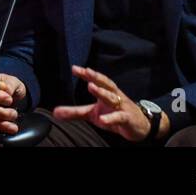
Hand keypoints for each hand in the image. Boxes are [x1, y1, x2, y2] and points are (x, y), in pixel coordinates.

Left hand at [51, 65, 167, 142]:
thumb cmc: (114, 115)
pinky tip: (103, 120)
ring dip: (102, 92)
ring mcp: (122, 106)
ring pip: (112, 97)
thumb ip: (74, 112)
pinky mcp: (127, 119)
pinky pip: (119, 117)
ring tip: (91, 87)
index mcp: (106, 92)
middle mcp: (115, 96)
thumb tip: (55, 112)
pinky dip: (111, 118)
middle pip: (106, 84)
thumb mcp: (92, 114)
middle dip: (96, 77)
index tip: (74, 68)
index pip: (96, 80)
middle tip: (86, 71)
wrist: (140, 126)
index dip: (86, 74)